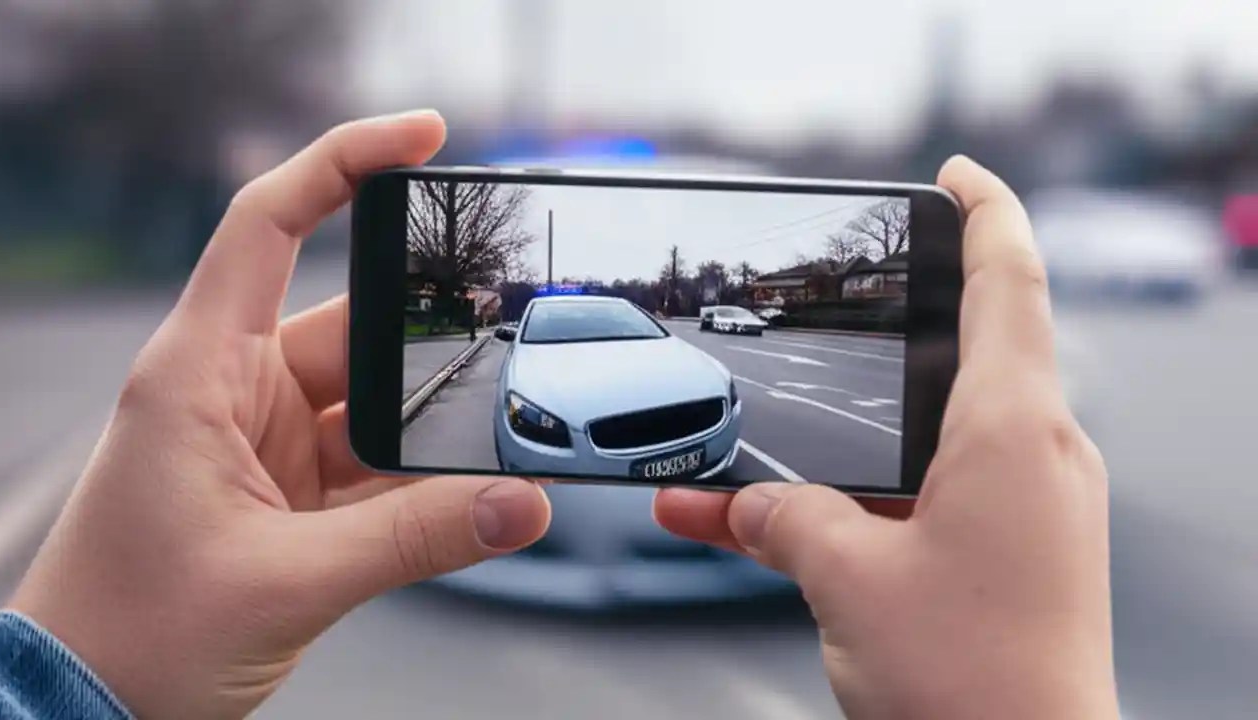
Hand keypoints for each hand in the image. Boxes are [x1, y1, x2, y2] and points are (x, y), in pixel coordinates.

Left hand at [9, 110, 551, 718]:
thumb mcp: (286, 580)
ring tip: (494, 446)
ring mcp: (265, 446)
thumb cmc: (132, 634)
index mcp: (199, 373)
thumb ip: (414, 539)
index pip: (267, 225)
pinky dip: (421, 482)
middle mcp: (233, 393)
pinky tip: (465, 498)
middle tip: (505, 342)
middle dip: (429, 343)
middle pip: (353, 328)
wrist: (90, 710)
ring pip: (374, 406)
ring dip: (430, 431)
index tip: (423, 138)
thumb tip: (519, 504)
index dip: (343, 164)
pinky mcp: (291, 496)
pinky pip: (375, 466)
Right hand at [654, 157, 1119, 719]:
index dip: (986, 211)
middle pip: (958, 354)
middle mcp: (1030, 457)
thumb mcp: (845, 577)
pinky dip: (842, 507)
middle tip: (835, 301)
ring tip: (736, 459)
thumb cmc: (970, 685)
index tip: (956, 174)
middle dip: (888, 331)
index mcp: (1012, 432)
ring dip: (833, 446)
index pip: (1010, 281)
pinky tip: (748, 528)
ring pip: (913, 441)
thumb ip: (782, 517)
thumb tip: (739, 503)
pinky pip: (910, 503)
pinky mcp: (999, 556)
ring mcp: (1018, 509)